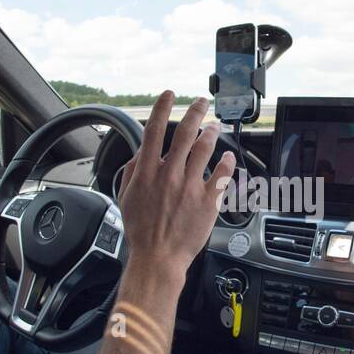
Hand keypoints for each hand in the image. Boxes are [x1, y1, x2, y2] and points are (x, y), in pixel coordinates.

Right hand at [117, 92, 234, 289]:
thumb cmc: (141, 231)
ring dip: (211, 132)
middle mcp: (169, 175)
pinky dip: (226, 161)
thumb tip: (141, 153)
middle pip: (185, 133)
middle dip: (195, 112)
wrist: (158, 258)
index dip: (162, 108)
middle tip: (201, 102)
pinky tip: (228, 155)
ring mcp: (190, 187)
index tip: (169, 96)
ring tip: (214, 126)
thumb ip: (132, 171)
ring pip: (205, 148)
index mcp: (147, 172)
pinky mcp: (207, 201)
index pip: (154, 131)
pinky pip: (221, 174)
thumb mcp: (125, 197)